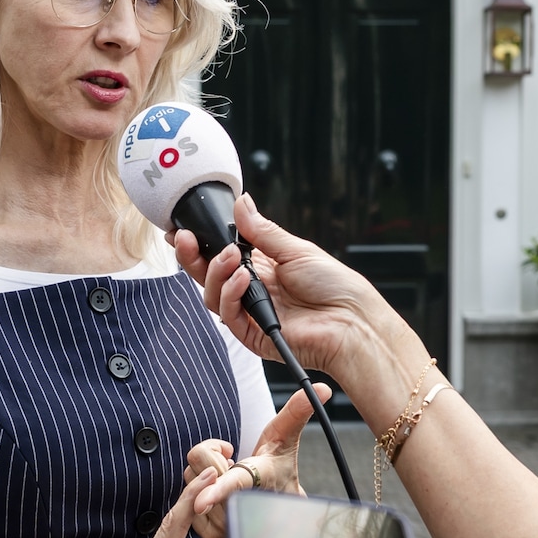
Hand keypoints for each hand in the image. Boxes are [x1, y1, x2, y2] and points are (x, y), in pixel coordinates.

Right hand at [174, 193, 416, 404]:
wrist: (353, 322)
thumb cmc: (335, 287)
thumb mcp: (296, 249)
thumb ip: (262, 231)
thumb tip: (241, 203)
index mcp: (262, 267)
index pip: (221, 254)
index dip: (200, 243)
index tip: (183, 229)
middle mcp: (252, 290)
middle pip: (209, 275)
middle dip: (193, 256)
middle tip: (186, 238)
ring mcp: (251, 313)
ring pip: (212, 295)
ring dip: (215, 272)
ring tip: (230, 257)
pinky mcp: (253, 334)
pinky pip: (228, 315)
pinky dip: (230, 294)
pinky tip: (243, 279)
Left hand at [183, 388, 322, 537]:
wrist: (275, 501)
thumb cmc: (278, 466)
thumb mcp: (286, 436)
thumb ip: (298, 411)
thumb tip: (323, 388)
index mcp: (261, 479)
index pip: (237, 482)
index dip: (218, 490)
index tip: (200, 502)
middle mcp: (244, 507)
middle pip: (202, 464)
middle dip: (212, 454)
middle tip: (232, 458)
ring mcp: (228, 525)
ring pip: (190, 480)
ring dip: (203, 472)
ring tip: (226, 475)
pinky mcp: (213, 536)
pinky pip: (185, 500)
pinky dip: (196, 490)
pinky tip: (215, 492)